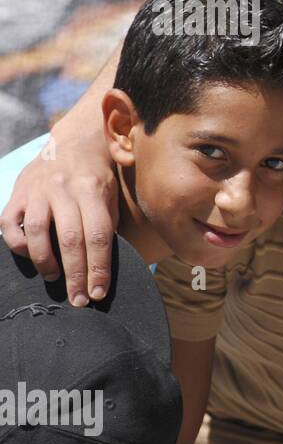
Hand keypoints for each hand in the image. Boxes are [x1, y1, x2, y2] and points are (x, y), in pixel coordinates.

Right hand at [0, 134, 119, 305]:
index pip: (98, 236)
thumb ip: (107, 225)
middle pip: (70, 239)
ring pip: (37, 233)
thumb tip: (103, 266)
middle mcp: (63, 189)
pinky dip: (18, 244)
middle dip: (75, 274)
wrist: (73, 143)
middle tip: (79, 300)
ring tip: (55, 278)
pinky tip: (30, 257)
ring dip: (45, 262)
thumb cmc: (97, 177)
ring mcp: (37, 191)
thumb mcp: (111, 196)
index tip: (99, 293)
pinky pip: (9, 224)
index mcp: (92, 190)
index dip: (98, 268)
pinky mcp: (17, 193)